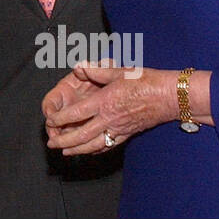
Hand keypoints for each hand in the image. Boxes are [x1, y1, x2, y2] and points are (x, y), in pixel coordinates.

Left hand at [43, 64, 178, 154]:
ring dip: (77, 149)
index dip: (61, 119)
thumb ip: (96, 70)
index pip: (76, 114)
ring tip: (65, 152)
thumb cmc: (145, 81)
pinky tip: (89, 152)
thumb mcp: (119, 71)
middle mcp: (109, 118)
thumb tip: (78, 66)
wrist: (169, 97)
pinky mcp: (127, 134)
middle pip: (82, 135)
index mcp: (104, 102)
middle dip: (64, 141)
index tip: (50, 121)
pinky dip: (96, 151)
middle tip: (51, 144)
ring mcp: (119, 129)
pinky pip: (109, 145)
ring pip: (94, 144)